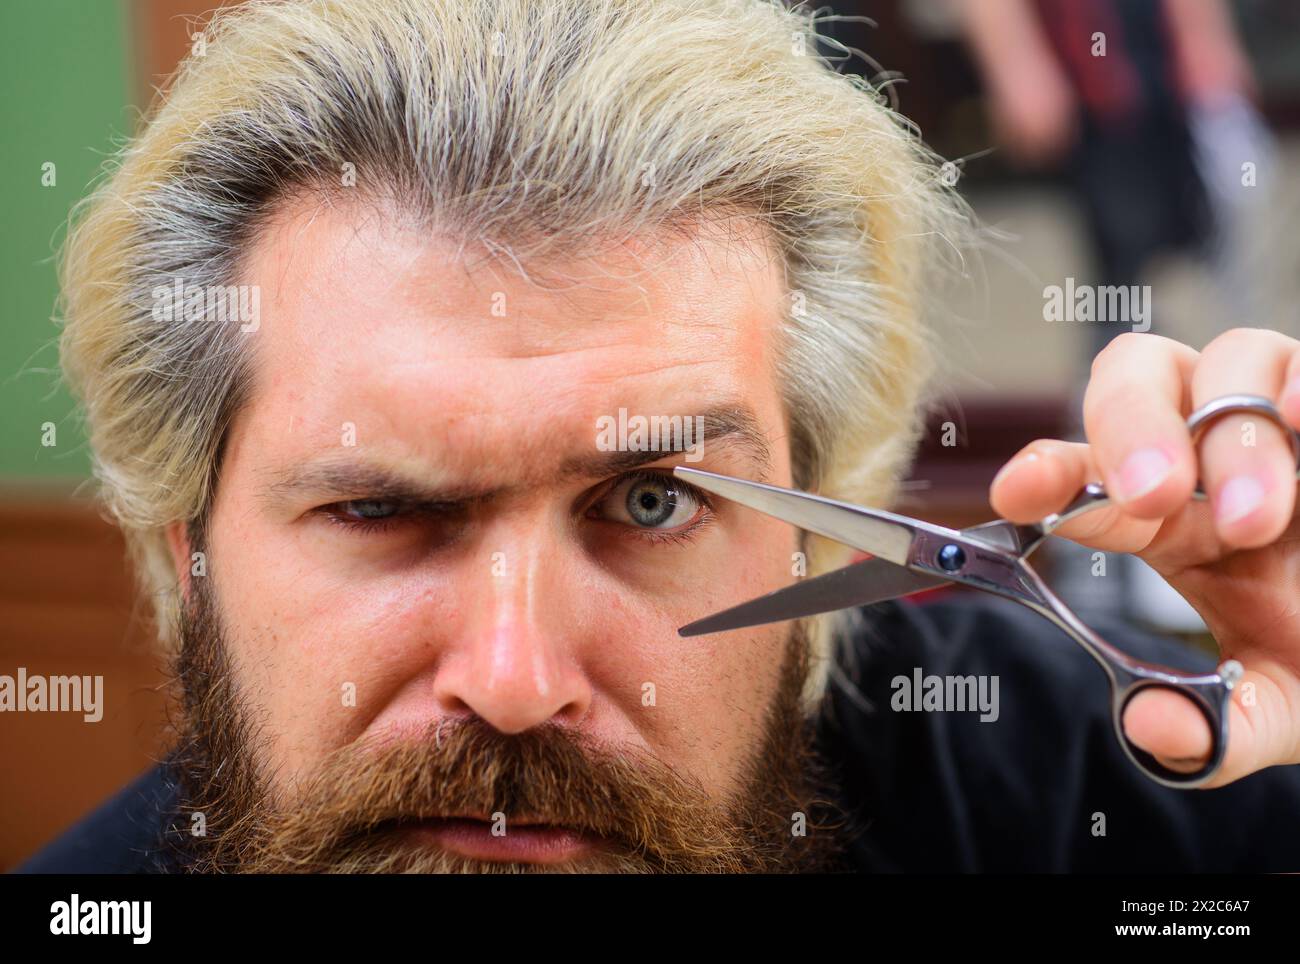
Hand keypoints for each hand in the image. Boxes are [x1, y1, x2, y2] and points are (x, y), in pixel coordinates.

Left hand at [989, 330, 1299, 786]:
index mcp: (1163, 511)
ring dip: (1232, 436)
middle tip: (1153, 498)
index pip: (1083, 473)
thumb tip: (1149, 728)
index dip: (1047, 472)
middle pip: (1133, 376)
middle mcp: (1207, 445)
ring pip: (1231, 358)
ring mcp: (1282, 416)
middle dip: (1130, 428)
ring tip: (1254, 519)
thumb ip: (1214, 731)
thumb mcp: (1278, 705)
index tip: (1016, 493)